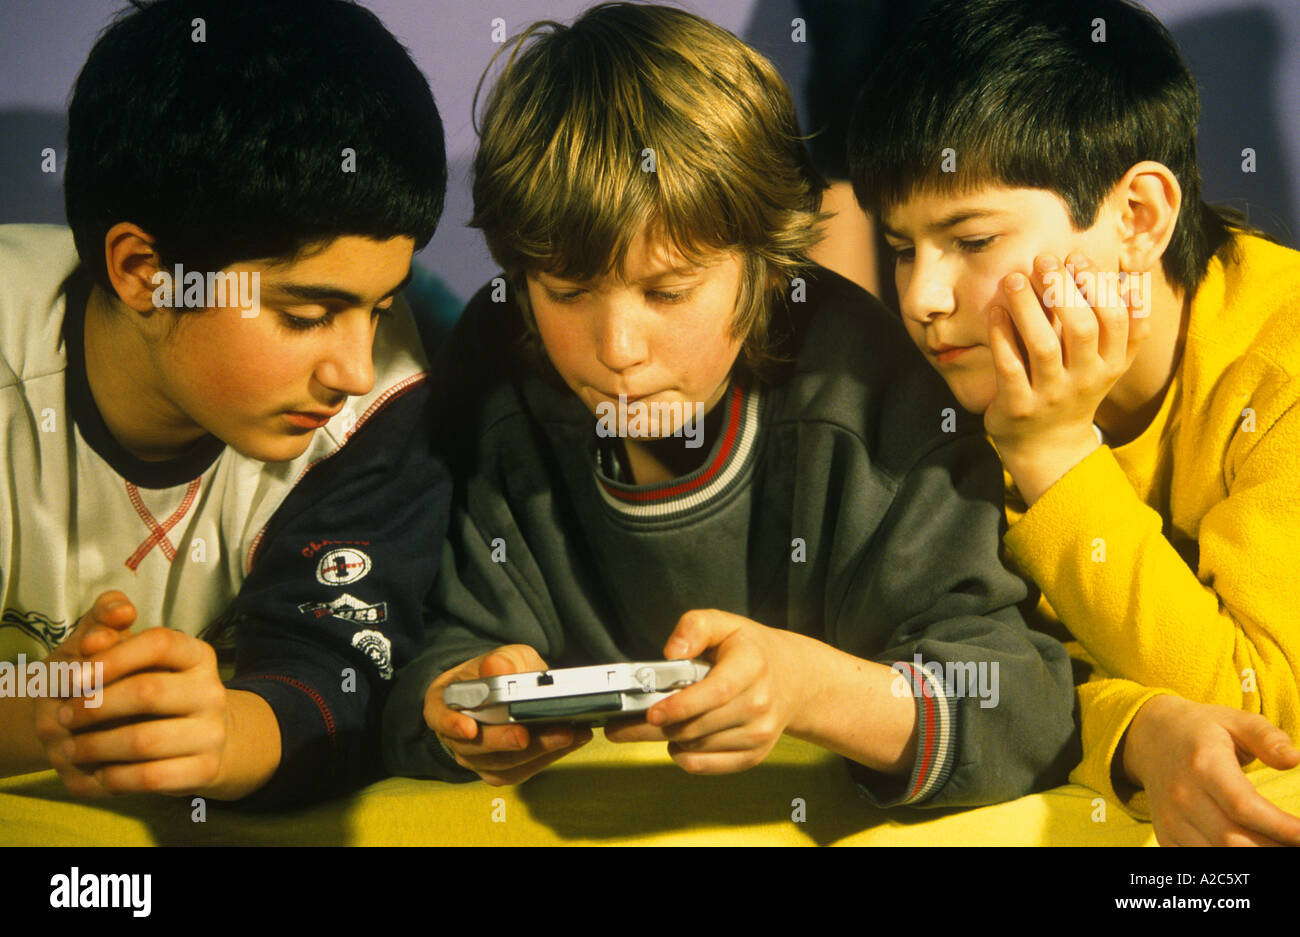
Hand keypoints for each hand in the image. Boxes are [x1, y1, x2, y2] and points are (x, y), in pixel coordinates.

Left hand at [41, 609, 232, 796]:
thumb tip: (103, 629)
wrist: (196, 738)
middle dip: (95, 707)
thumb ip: (107, 630)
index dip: (112, 657)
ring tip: (69, 749)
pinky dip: (115, 777)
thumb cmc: (150, 689)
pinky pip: (152, 777)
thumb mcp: (128, 655)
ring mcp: (213, 731)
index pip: (159, 643)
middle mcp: (212, 690)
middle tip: (62, 717)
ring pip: (144, 740)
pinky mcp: (206, 769)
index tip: (72, 677)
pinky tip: (98, 773)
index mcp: (197, 655)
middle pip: (148, 692)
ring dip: (94, 746)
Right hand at [425, 645, 591, 785]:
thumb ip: (503, 660)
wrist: (505, 693)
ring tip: (565, 734)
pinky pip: (521, 771)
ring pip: (502, 764)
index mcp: (445, 703)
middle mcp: (456, 737)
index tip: (469, 728)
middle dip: (504, 740)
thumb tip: (496, 667)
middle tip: (526, 734)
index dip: (451, 724)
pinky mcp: (502, 771)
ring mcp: (478, 759)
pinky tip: (571, 741)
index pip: (439, 716)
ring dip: (536, 751)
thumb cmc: (497, 673)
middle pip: (476, 747)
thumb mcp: (503, 656)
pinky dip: (548, 757)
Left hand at [605, 609, 811, 773]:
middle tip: (621, 725)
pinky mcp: (754, 755)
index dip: (681, 705)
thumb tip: (671, 652)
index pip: (716, 692)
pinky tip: (677, 740)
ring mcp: (760, 733)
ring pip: (698, 747)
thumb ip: (694, 627)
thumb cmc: (749, 649)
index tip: (651, 712)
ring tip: (652, 725)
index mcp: (752, 665)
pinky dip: (684, 757)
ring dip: (669, 738)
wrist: (793, 678)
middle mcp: (760, 703)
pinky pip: (707, 766)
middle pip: (699, 726)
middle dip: (655, 728)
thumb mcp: (724, 623)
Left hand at [985, 253, 1149, 503]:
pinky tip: (995, 311)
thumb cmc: (1074, 388)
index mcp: (1112, 363)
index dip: (1100, 286)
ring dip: (1028, 308)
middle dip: (1064, 289)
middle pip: (1083, 328)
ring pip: (1044, 346)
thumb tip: (1131, 270)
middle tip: (1044, 259)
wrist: (1048, 448)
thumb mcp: (1105, 361)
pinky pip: (1010, 367)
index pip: (1118, 320)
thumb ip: (1116, 322)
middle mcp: (1087, 379)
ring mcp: (1052, 394)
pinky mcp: (1019, 405)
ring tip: (1014, 277)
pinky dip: (1002, 336)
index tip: (1077, 257)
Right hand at [1122, 694, 1299, 845]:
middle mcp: (1181, 794)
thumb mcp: (1236, 720)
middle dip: (1274, 847)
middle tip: (1297, 843)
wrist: (1150, 737)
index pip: (1243, 806)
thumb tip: (1295, 759)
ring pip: (1218, 855)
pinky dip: (1228, 862)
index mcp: (1203, 764)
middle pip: (1232, 839)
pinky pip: (1199, 860)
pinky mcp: (1165, 834)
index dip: (1280, 827)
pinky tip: (1250, 849)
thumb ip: (1267, 737)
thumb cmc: (1203, 730)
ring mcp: (1170, 818)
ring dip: (1254, 856)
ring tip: (1278, 846)